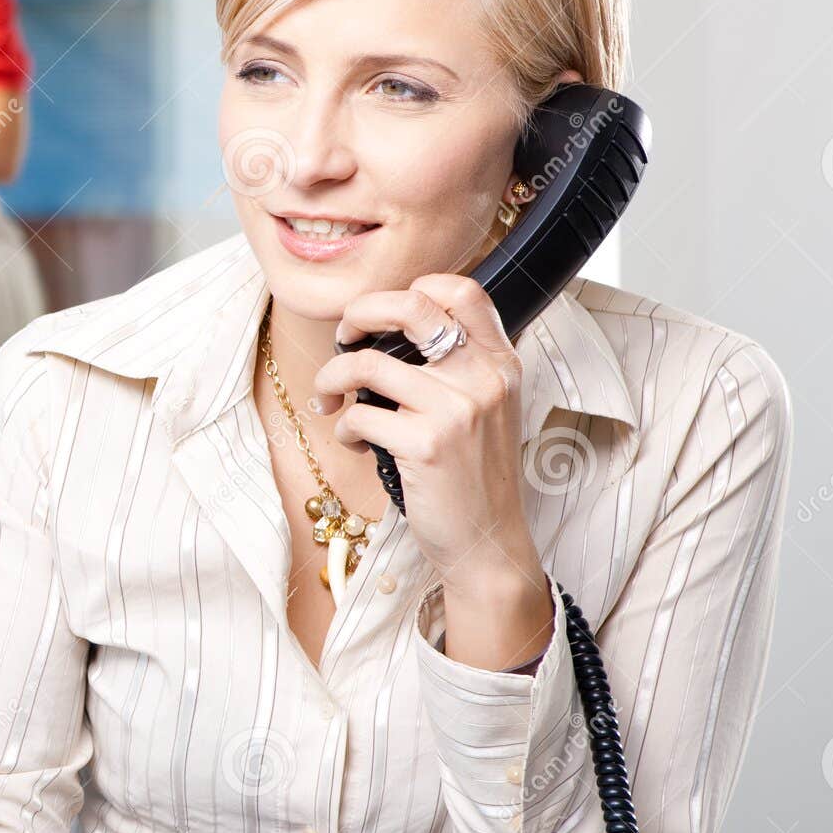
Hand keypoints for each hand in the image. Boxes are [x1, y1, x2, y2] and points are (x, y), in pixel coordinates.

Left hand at [313, 274, 541, 600]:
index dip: (413, 289)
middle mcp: (483, 378)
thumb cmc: (474, 475)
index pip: (462, 290)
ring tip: (331, 401)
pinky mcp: (426, 445)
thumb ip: (458, 366)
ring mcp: (455, 411)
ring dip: (332, 380)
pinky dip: (345, 428)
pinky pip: (359, 417)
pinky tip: (356, 443)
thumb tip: (392, 323)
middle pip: (409, 306)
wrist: (488, 543)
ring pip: (366, 364)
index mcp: (500, 362)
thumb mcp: (486, 408)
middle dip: (359, 312)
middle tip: (344, 336)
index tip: (384, 317)